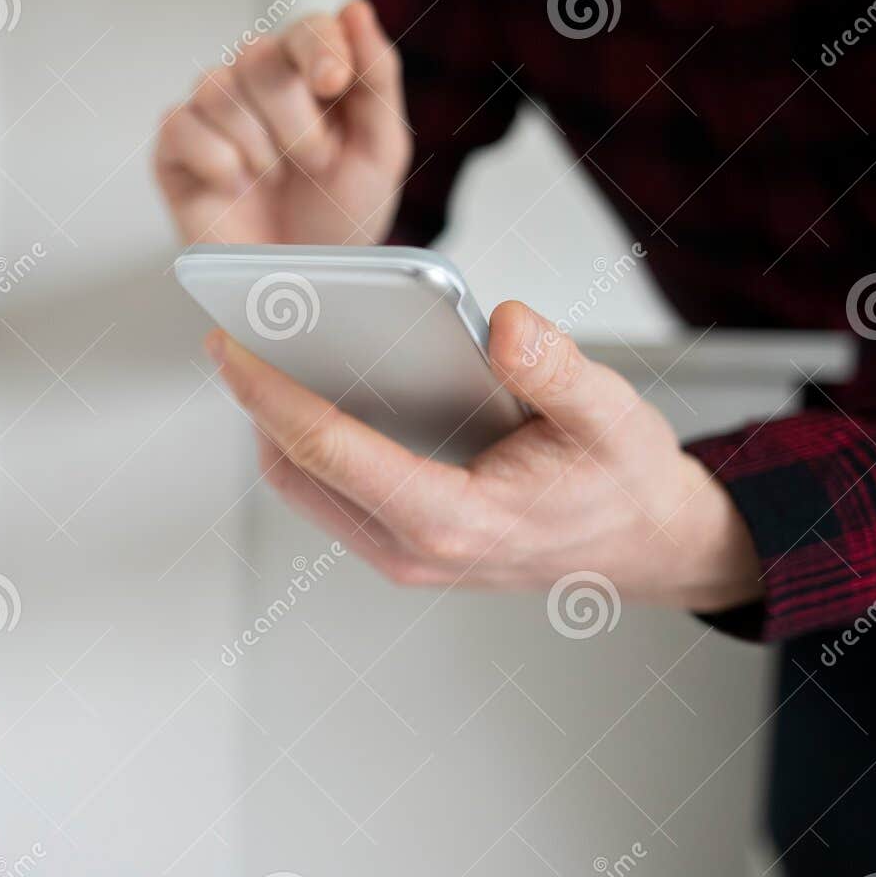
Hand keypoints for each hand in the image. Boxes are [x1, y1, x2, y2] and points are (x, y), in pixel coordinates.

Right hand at [154, 0, 409, 245]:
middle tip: (314, 164)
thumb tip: (357, 9)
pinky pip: (180, 124)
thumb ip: (378, 78)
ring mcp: (212, 113)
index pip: (307, 27)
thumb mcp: (380, 151)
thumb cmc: (339, 218)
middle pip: (258, 54)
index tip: (333, 83)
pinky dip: (216, 160)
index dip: (319, 47)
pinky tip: (234, 186)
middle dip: (294, 118)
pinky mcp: (174, 147)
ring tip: (274, 180)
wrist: (300, 284)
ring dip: (257, 144)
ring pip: (217, 86)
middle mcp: (257, 83)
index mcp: (310, 74)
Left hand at [207, 301, 763, 613]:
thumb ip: (554, 368)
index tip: (230, 347)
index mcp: (453, 517)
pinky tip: (310, 388)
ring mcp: (404, 554)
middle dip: (255, 406)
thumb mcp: (610, 414)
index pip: (332, 450)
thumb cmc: (624, 483)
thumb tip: (501, 322)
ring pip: (305, 489)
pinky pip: (329, 494)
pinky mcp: (402, 545)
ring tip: (258, 356)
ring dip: (274, 428)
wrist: (646, 549)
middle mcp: (414, 547)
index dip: (272, 395)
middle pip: (298, 473)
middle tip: (229, 338)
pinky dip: (305, 444)